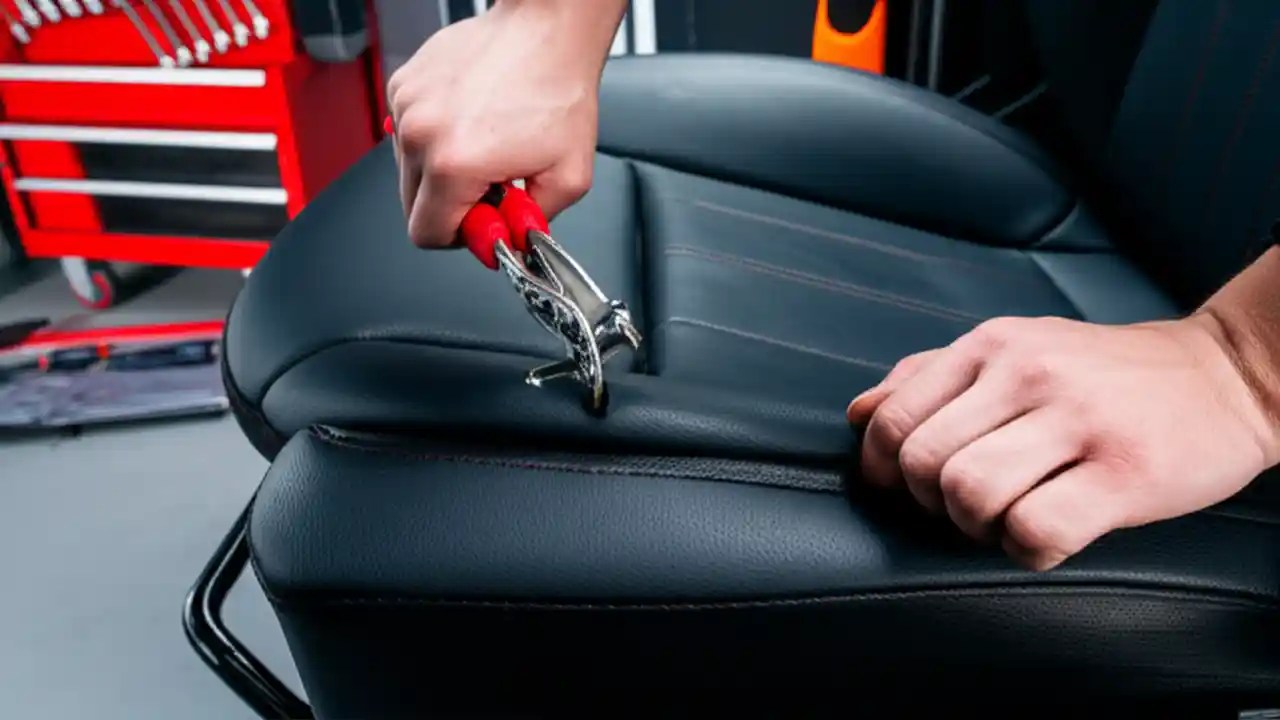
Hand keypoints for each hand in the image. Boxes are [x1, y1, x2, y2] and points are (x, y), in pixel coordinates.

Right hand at [386, 0, 623, 247]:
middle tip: (493, 184)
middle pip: (413, 206)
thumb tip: (511, 243)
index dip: (461, 235)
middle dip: (453, 205)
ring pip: (410, 170)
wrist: (547, 29)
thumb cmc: (557, 89)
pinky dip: (437, 138)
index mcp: (452, 164)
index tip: (486, 220)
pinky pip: (410, 135)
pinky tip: (472, 121)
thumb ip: (534, 224)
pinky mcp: (403, 86)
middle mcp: (419, 134)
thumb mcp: (568, 176)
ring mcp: (406, 106)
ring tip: (486, 146)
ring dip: (444, 170)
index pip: (426, 233)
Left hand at [846, 314, 1279, 570]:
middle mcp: (1028, 373)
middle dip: (929, 504)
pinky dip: (1025, 550)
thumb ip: (931, 377)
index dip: (884, 471)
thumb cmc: (1103, 375)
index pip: (893, 419)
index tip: (906, 489)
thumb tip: (859, 414)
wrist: (1223, 376)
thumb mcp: (1015, 350)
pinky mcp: (1125, 472)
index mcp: (992, 344)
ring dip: (975, 528)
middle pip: (923, 464)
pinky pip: (1035, 531)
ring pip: (969, 495)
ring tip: (1005, 519)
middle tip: (964, 506)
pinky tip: (1046, 536)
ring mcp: (1078, 420)